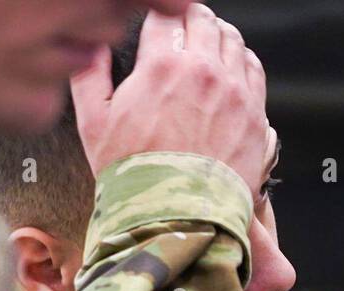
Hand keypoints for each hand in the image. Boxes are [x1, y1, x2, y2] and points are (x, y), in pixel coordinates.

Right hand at [71, 4, 269, 192]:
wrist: (175, 219)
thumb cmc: (133, 177)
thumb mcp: (93, 126)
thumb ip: (89, 78)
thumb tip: (92, 49)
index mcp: (161, 66)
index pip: (162, 17)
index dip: (156, 19)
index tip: (154, 27)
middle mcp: (202, 70)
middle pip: (201, 20)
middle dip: (189, 21)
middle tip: (182, 29)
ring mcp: (233, 90)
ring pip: (231, 39)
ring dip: (217, 36)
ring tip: (207, 44)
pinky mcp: (254, 113)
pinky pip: (253, 68)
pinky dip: (241, 61)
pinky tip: (231, 69)